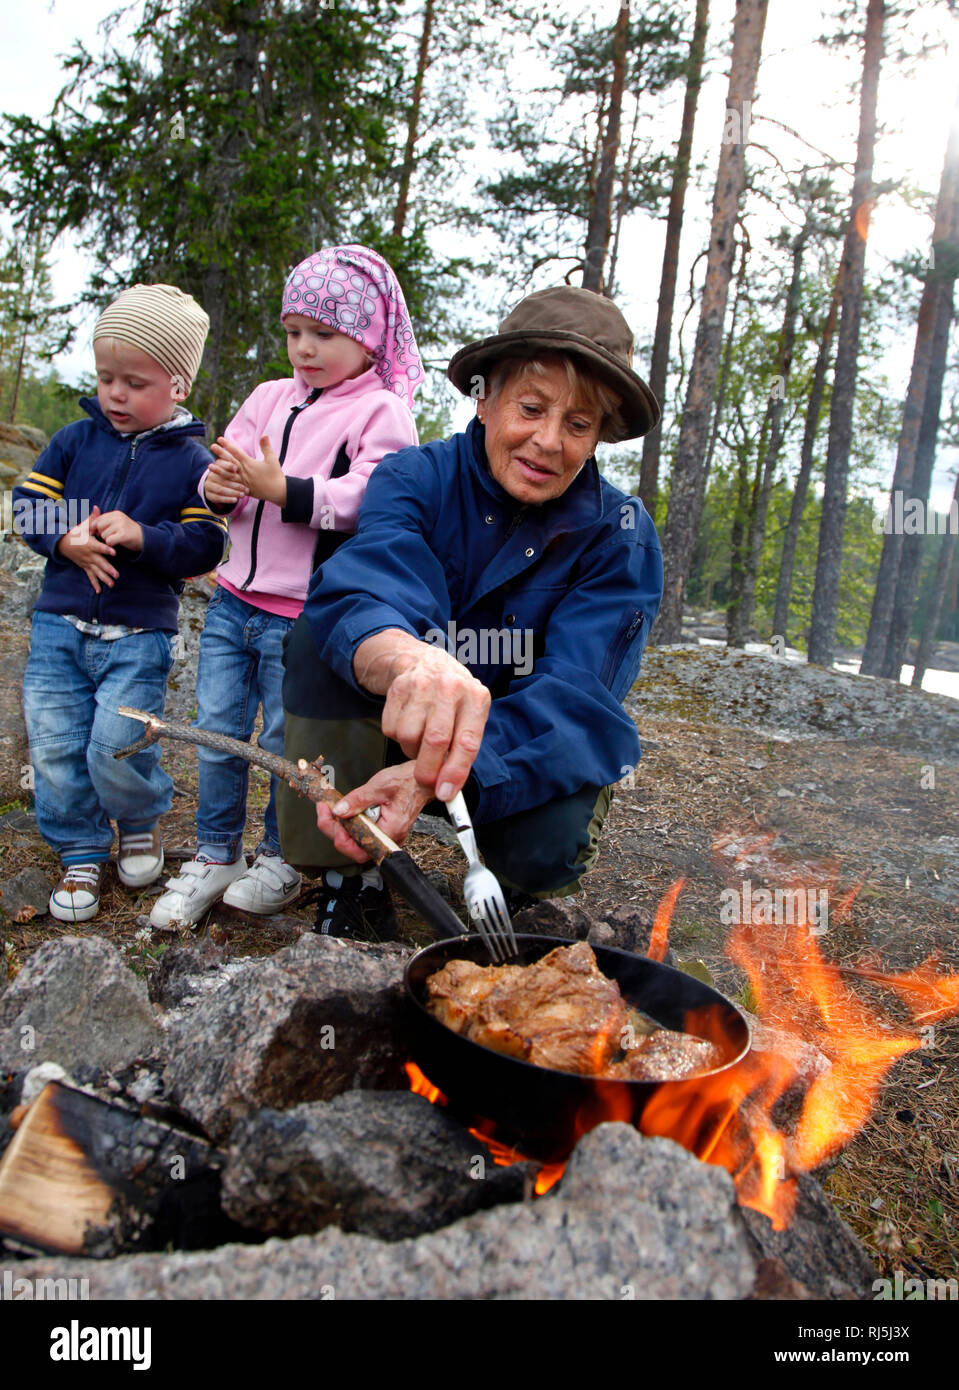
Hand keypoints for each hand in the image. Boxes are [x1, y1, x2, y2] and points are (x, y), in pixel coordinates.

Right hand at [54, 505, 118, 593]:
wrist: (62, 543)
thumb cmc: (76, 533)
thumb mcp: (83, 525)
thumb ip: (93, 518)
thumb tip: (97, 507)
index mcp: (89, 544)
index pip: (99, 547)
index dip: (106, 549)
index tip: (114, 552)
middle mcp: (88, 555)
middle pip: (99, 563)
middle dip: (108, 569)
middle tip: (117, 575)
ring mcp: (86, 562)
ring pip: (96, 572)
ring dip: (104, 578)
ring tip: (112, 585)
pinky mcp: (85, 567)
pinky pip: (90, 576)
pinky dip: (94, 584)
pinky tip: (99, 591)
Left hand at [93, 510, 142, 551]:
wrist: (144, 539)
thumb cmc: (127, 532)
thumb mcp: (116, 523)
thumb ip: (105, 519)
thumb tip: (93, 508)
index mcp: (115, 513)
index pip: (97, 519)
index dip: (94, 528)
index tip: (96, 534)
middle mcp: (118, 517)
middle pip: (98, 526)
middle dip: (100, 533)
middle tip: (107, 537)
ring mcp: (121, 525)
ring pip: (103, 535)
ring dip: (106, 540)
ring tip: (115, 540)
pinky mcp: (123, 534)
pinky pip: (109, 541)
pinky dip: (110, 545)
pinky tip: (116, 544)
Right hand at [204, 458, 246, 506]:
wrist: (222, 485)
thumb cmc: (232, 475)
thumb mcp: (234, 468)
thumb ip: (234, 464)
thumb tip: (236, 466)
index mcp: (216, 466)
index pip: (220, 464)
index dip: (228, 466)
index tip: (236, 468)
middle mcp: (210, 475)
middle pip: (222, 480)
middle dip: (235, 484)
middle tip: (246, 489)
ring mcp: (208, 485)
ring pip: (220, 489)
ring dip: (233, 493)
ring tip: (242, 495)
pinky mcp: (209, 495)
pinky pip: (218, 498)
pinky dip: (227, 499)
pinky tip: (235, 500)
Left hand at [212, 434, 285, 505]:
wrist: (278, 492)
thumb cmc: (276, 475)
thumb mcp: (272, 459)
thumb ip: (266, 447)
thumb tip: (264, 434)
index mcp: (250, 463)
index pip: (236, 452)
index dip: (228, 445)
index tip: (220, 439)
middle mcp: (245, 472)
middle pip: (230, 461)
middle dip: (221, 453)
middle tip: (212, 446)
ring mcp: (243, 481)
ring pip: (228, 475)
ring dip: (218, 470)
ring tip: (209, 466)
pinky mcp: (244, 489)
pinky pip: (232, 486)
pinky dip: (224, 484)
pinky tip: (217, 482)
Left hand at [316, 762, 433, 864]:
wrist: (422, 779)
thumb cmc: (408, 781)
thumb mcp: (379, 786)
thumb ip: (357, 800)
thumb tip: (339, 811)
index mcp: (391, 830)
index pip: (359, 849)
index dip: (339, 837)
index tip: (328, 817)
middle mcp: (389, 838)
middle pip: (354, 847)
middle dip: (335, 830)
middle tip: (325, 811)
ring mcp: (386, 835)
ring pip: (357, 842)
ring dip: (340, 827)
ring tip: (331, 809)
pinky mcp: (383, 830)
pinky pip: (363, 833)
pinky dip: (350, 824)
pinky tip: (344, 811)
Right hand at [354, 630, 490, 799]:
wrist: (426, 662)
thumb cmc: (453, 698)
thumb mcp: (470, 714)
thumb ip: (463, 748)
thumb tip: (448, 786)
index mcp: (476, 698)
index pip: (467, 742)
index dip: (456, 772)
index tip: (446, 793)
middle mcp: (450, 688)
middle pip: (435, 741)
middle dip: (428, 771)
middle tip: (426, 783)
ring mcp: (422, 686)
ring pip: (408, 737)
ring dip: (412, 751)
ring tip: (421, 742)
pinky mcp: (398, 688)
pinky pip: (391, 729)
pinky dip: (397, 737)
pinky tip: (409, 725)